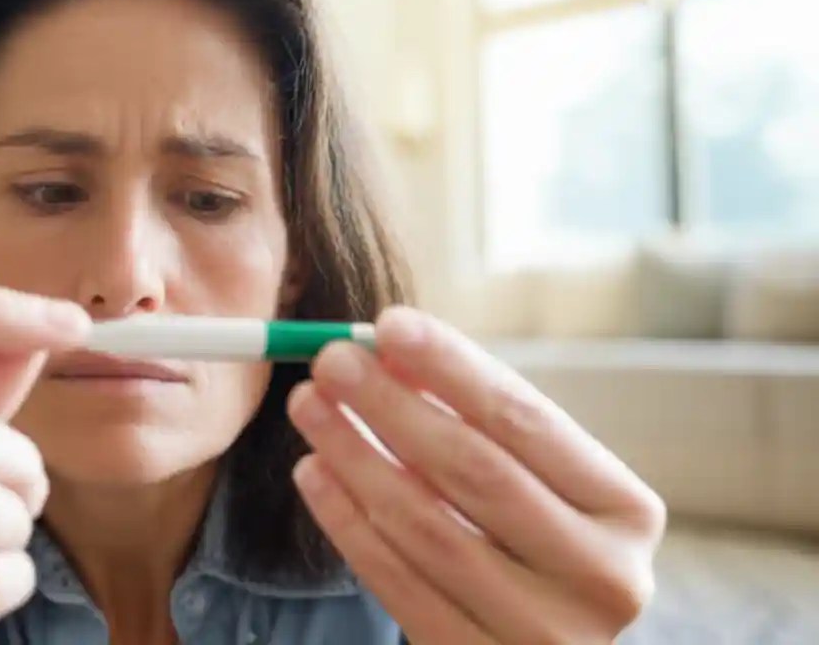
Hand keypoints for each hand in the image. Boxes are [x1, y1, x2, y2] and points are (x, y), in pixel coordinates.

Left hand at [288, 306, 664, 644]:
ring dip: (355, 455)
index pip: (527, 420)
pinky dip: (346, 522)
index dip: (453, 367)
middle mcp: (600, 578)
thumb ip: (478, 421)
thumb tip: (391, 347)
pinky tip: (313, 472)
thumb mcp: (533, 480)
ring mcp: (541, 634)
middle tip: (331, 358)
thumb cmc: (532, 543)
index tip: (388, 322)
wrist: (541, 644)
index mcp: (626, 512)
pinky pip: (396, 583)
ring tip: (309, 406)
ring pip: (426, 528)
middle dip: (392, 405)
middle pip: (474, 470)